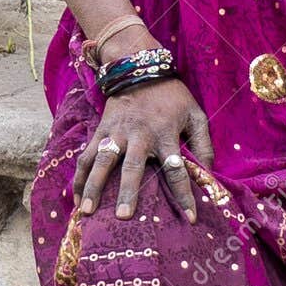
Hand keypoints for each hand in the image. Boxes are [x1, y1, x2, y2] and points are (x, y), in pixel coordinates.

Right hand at [74, 79, 212, 221]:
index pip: (177, 170)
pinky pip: (87, 156)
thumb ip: (204, 145)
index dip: (184, 195)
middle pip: (132, 167)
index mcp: (165, 135)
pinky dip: (79, 177)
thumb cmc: (172, 96)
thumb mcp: (196, 115)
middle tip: (123, 216)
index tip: (190, 218)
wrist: (139, 67)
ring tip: (86, 211)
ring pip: (102, 162)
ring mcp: (116, 133)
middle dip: (128, 192)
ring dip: (94, 186)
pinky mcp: (100, 131)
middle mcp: (139, 136)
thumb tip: (209, 173)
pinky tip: (76, 196)